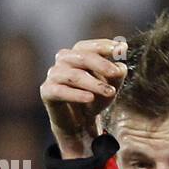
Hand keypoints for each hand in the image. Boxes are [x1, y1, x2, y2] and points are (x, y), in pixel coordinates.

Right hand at [40, 38, 128, 158]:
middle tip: (116, 73)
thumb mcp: (110, 86)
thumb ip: (116, 75)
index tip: (121, 49)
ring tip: (110, 92)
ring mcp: (54, 75)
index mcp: (79, 54)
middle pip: (82, 57)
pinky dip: (76, 94)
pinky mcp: (47, 91)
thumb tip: (121, 66)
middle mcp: (64, 60)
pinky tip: (90, 98)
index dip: (105, 46)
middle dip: (101, 64)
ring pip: (73, 75)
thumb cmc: (95, 97)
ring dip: (94, 83)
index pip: (90, 46)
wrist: (79, 122)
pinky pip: (59, 91)